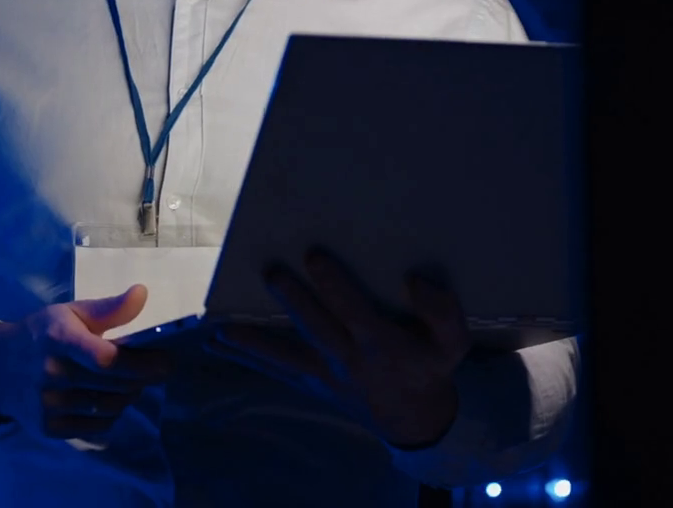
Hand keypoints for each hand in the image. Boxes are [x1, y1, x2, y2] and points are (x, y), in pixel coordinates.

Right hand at [0, 284, 174, 439]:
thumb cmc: (41, 334)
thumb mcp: (71, 313)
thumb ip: (109, 309)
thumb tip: (142, 294)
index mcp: (59, 340)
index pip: (107, 359)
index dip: (143, 363)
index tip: (166, 361)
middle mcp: (52, 375)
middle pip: (114, 385)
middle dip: (143, 378)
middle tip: (154, 369)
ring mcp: (48, 405)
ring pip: (110, 407)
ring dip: (129, 395)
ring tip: (129, 382)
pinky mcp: (48, 428)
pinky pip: (97, 427)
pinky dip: (111, 414)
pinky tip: (108, 398)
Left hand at [206, 250, 470, 448]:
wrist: (415, 417)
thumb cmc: (431, 367)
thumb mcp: (453, 343)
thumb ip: (443, 311)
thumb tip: (415, 281)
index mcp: (380, 344)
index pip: (352, 311)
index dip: (333, 284)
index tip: (314, 255)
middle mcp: (347, 359)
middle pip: (316, 328)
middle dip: (293, 301)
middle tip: (271, 273)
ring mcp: (325, 374)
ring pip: (286, 356)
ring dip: (255, 341)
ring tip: (221, 327)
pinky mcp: (311, 382)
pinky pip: (277, 370)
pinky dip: (248, 358)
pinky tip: (219, 342)